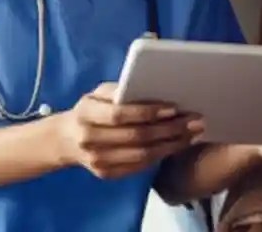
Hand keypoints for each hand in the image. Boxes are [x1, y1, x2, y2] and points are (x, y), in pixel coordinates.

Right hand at [56, 82, 202, 179]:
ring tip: (192, 134)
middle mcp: (90, 139)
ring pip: (142, 155)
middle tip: (194, 121)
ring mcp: (98, 161)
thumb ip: (120, 90)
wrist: (67, 140)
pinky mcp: (107, 174)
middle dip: (169, 129)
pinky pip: (139, 167)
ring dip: (171, 145)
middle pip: (136, 137)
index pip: (120, 115)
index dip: (148, 112)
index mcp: (86, 114)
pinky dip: (161, 156)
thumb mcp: (98, 93)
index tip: (173, 107)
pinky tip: (177, 146)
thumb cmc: (90, 110)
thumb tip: (152, 87)